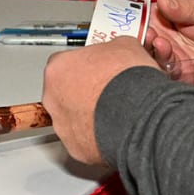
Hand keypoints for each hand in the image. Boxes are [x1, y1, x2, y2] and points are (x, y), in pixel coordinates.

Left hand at [40, 38, 156, 166]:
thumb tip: (117, 51)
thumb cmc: (129, 80)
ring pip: (73, 119)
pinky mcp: (76, 148)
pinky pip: (85, 141)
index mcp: (58, 68)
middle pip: (64, 93)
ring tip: (114, 111)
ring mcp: (62, 125)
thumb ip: (111, 50)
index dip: (84, 67)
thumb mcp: (125, 46)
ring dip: (89, 115)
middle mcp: (53, 98)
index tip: (96, 69)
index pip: (64, 64)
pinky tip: (114, 129)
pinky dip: (97, 137)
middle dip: (84, 93)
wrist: (140, 112)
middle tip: (106, 90)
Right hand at [143, 0, 193, 83]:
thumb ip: (184, 7)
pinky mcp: (177, 71)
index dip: (139, 15)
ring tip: (155, 38)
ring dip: (149, 44)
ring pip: (149, 51)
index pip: (148, 15)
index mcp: (171, 18)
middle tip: (143, 28)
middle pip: (144, 35)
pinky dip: (160, 58)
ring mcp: (172, 54)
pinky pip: (162, 66)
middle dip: (140, 32)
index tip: (134, 14)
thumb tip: (163, 0)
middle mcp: (168, 37)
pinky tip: (164, 48)